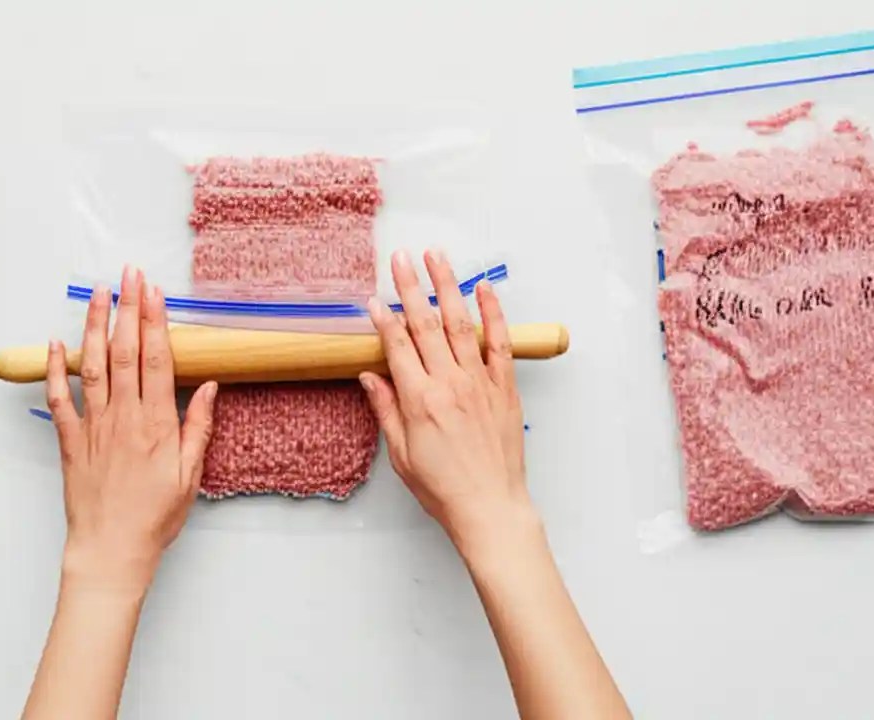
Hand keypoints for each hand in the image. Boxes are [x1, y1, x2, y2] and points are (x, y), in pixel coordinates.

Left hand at [44, 266, 217, 590]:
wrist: (111, 551)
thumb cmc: (153, 518)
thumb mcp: (190, 475)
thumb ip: (198, 428)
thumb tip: (208, 388)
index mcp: (156, 425)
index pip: (155, 360)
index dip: (155, 322)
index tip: (155, 292)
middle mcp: (123, 418)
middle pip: (124, 352)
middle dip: (127, 310)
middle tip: (129, 276)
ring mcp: (94, 427)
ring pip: (92, 366)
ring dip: (94, 326)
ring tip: (98, 294)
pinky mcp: (71, 441)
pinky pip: (60, 399)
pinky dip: (55, 369)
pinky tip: (56, 343)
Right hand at [360, 250, 530, 547]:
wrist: (490, 507)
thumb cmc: (444, 488)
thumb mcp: (401, 454)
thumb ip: (386, 410)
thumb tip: (369, 377)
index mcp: (420, 400)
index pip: (397, 346)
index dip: (384, 318)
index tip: (374, 298)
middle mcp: (450, 384)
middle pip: (425, 324)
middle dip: (411, 286)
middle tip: (401, 257)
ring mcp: (480, 382)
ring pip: (460, 324)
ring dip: (447, 287)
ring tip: (437, 258)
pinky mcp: (504, 388)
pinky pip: (499, 343)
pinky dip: (492, 313)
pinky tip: (484, 289)